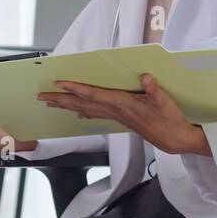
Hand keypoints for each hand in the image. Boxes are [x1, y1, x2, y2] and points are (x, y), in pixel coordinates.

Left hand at [36, 72, 210, 156]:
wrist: (175, 140)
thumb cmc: (170, 119)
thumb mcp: (165, 102)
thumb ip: (154, 90)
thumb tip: (146, 77)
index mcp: (122, 103)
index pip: (94, 95)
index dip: (76, 89)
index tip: (59, 84)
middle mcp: (115, 111)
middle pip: (82, 104)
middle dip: (61, 100)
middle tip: (41, 97)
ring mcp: (116, 116)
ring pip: (86, 109)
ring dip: (67, 105)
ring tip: (50, 103)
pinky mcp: (120, 119)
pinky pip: (96, 114)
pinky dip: (83, 111)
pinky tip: (76, 113)